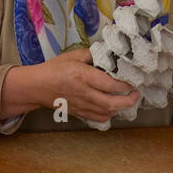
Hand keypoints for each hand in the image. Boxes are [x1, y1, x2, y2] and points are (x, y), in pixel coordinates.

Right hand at [0, 46, 138, 123]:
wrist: (37, 87)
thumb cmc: (54, 69)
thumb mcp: (72, 56)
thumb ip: (91, 55)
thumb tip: (107, 55)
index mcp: (83, 76)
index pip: (110, 84)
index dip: (125, 84)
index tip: (133, 81)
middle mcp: (84, 93)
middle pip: (112, 103)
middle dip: (128, 100)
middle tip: (136, 95)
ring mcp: (82, 105)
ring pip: (107, 113)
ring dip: (120, 108)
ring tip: (126, 100)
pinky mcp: (79, 113)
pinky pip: (98, 118)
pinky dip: (108, 114)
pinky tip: (111, 108)